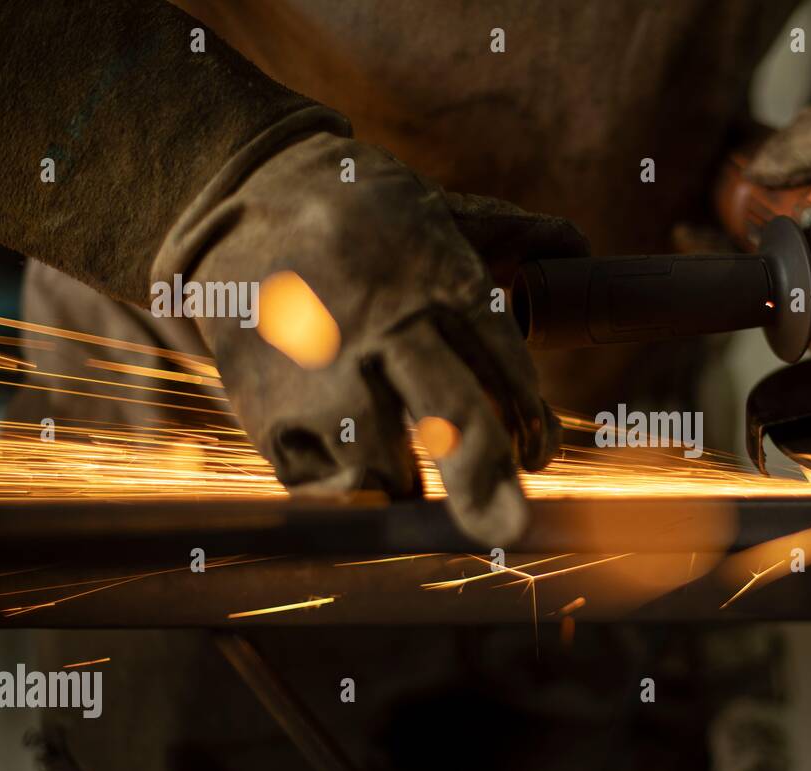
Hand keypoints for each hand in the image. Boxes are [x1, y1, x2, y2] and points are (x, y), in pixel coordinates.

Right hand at [153, 129, 584, 543]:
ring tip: (404, 469)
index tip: (537, 455)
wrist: (228, 200)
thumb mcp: (437, 209)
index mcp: (435, 275)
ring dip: (403, 483)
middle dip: (487, 482)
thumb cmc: (358, 215)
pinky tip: (350, 464)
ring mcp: (319, 368)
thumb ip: (512, 236)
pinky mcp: (264, 402)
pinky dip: (341, 487)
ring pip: (384, 466)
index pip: (505, 362)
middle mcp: (381, 324)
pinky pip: (319, 481)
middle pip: (452, 419)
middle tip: (511, 530)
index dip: (530, 418)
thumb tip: (582, 250)